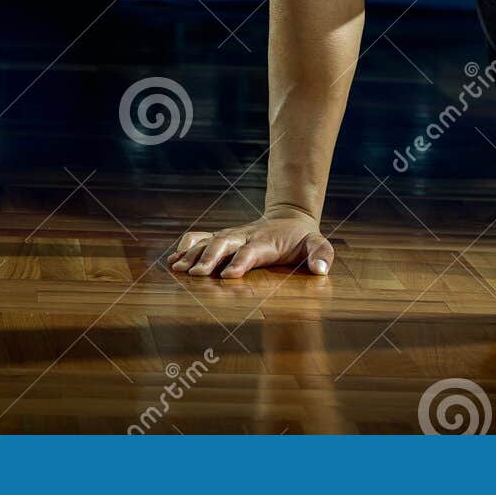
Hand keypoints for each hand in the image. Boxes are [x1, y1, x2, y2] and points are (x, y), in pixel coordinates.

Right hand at [169, 209, 333, 278]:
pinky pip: (200, 237)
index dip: (240, 262)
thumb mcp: (318, 243)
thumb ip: (322, 254)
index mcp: (267, 241)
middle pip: (224, 244)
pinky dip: (186, 246)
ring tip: (177, 268)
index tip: (228, 276)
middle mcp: (245, 236)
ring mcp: (231, 235)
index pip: (251, 251)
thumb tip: (321, 270)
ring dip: (193, 254)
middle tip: (197, 275)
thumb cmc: (302, 239)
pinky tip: (173, 259)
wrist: (288, 218)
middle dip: (209, 258)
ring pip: (208, 240)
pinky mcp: (222, 236)